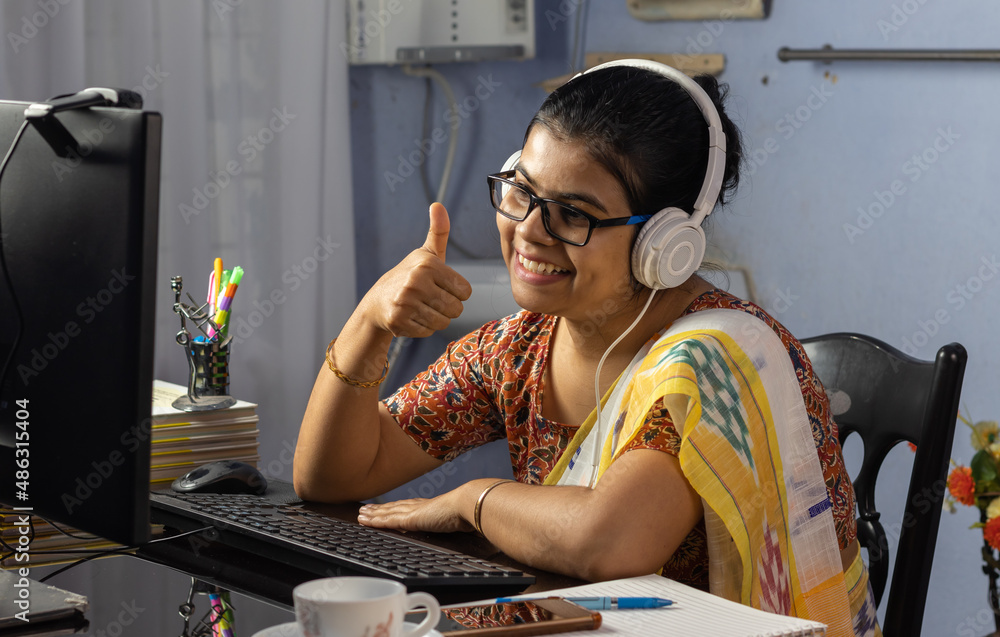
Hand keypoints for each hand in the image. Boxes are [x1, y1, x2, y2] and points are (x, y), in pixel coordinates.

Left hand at [357, 491, 473, 533]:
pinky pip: (388, 521)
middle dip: (380, 509)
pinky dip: (376, 521)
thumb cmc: (470, 512)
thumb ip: (456, 524)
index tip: (388, 507)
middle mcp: (420, 507)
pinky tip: (366, 521)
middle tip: (366, 509)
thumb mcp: (460, 520)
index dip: (397, 507)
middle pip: (395, 508)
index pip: (409, 507)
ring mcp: (414, 512)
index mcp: (432, 507)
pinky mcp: (411, 519)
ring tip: (361, 514)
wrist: (469, 505)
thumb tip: (467, 529)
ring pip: (388, 513)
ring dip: (374, 514)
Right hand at [361, 203, 471, 338]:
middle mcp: (416, 282)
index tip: (441, 287)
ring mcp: (405, 302)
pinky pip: (428, 331)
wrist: (377, 302)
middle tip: (430, 300)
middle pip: (456, 309)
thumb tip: (438, 204)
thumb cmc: (409, 276)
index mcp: (428, 265)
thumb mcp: (426, 254)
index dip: (456, 292)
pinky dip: (423, 328)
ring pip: (443, 322)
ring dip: (436, 319)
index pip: (465, 291)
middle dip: (447, 307)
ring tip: (421, 308)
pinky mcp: (399, 321)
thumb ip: (438, 231)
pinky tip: (412, 317)